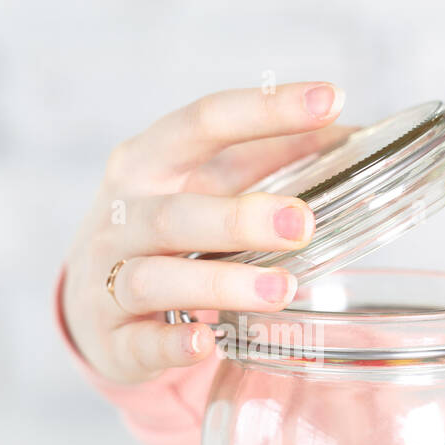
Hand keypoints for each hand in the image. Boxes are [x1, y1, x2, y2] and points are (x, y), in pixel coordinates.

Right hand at [60, 82, 347, 383]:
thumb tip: (354, 135)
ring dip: (220, 282)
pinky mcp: (113, 340)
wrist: (90, 301)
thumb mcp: (203, 185)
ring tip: (281, 289)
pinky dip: (172, 344)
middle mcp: (122, 217)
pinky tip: (207, 343)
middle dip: (240, 217)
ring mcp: (108, 280)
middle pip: (176, 213)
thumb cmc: (164, 231)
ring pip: (154, 278)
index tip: (328, 99)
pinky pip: (141, 342)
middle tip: (303, 224)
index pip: (204, 123)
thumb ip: (267, 159)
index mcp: (149, 162)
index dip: (265, 109)